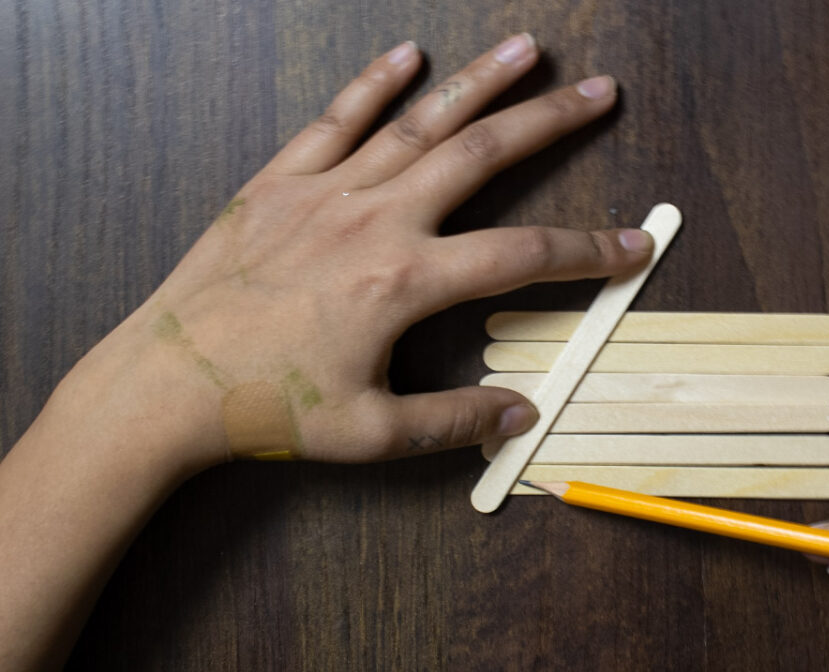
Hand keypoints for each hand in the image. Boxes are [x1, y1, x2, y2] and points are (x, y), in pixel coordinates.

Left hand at [57, 34, 651, 470]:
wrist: (165, 383)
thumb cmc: (265, 408)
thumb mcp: (370, 433)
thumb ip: (454, 420)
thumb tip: (520, 413)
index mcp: (403, 283)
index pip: (522, 257)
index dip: (588, 251)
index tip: (633, 246)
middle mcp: (374, 221)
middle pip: (482, 157)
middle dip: (550, 121)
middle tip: (599, 92)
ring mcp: (326, 193)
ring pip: (418, 123)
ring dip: (479, 84)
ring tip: (526, 50)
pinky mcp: (279, 183)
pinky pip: (335, 120)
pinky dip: (373, 84)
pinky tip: (407, 55)